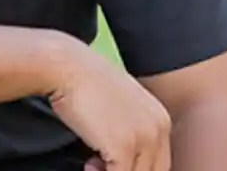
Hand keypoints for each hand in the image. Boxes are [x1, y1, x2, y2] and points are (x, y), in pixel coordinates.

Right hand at [48, 43, 171, 170]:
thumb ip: (128, 126)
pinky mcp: (124, 147)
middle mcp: (159, 129)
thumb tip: (119, 151)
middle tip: (99, 165)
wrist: (65, 66)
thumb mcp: (117, 103)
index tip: (109, 162)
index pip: (159, 161)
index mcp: (161, 119)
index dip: (134, 167)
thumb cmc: (82, 81)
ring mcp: (144, 139)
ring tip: (92, 164)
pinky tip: (88, 164)